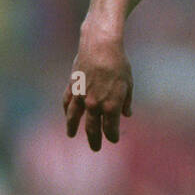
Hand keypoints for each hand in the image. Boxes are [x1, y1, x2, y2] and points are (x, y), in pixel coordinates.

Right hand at [63, 27, 132, 151]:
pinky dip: (66, 110)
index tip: (113, 139)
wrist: (100, 46)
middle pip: (92, 129)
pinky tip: (67, 115)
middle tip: (95, 148)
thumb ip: (127, 102)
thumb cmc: (119, 64)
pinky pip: (67, 102)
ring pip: (74, 118)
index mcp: (111, 106)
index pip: (110, 129)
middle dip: (94, 140)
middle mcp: (94, 105)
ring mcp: (81, 96)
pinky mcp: (72, 86)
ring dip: (72, 128)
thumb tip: (127, 114)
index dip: (112, 136)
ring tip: (71, 135)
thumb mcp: (128, 84)